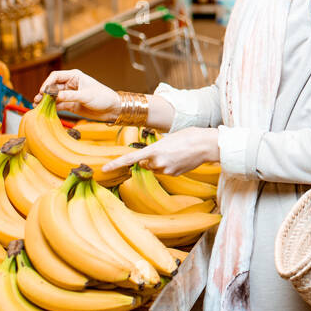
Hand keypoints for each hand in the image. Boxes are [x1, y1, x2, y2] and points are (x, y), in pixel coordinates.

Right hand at [35, 69, 120, 120]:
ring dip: (46, 101)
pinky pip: (58, 105)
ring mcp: (70, 94)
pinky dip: (52, 108)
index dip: (47, 83)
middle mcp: (70, 84)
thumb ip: (69, 96)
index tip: (42, 91)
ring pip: (54, 96)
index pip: (56, 76)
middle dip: (44, 93)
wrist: (112, 109)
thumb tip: (54, 96)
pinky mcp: (71, 104)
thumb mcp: (86, 96)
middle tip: (37, 100)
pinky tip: (46, 111)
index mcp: (75, 76)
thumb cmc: (103, 97)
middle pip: (52, 87)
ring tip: (38, 106)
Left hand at [102, 128, 218, 175]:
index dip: (116, 164)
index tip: (104, 170)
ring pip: (155, 168)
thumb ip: (155, 149)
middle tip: (163, 149)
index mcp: (154, 150)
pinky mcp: (175, 174)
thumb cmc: (189, 136)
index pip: (130, 159)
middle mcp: (158, 162)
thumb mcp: (167, 138)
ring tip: (174, 152)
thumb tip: (150, 159)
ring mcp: (167, 170)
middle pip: (144, 164)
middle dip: (148, 159)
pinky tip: (180, 158)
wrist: (206, 145)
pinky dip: (169, 166)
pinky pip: (165, 171)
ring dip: (159, 162)